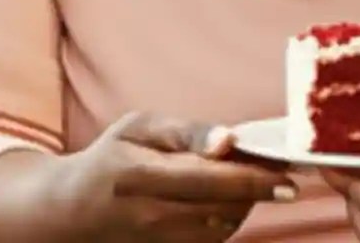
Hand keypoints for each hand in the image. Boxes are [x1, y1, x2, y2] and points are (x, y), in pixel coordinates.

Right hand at [57, 112, 297, 241]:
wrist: (71, 210)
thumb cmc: (112, 158)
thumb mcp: (140, 128)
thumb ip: (187, 132)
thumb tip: (229, 140)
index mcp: (141, 173)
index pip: (212, 178)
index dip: (256, 177)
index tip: (288, 171)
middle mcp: (148, 213)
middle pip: (222, 206)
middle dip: (259, 192)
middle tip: (283, 178)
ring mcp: (154, 239)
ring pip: (220, 227)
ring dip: (245, 206)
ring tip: (252, 185)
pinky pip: (208, 241)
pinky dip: (228, 221)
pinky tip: (229, 203)